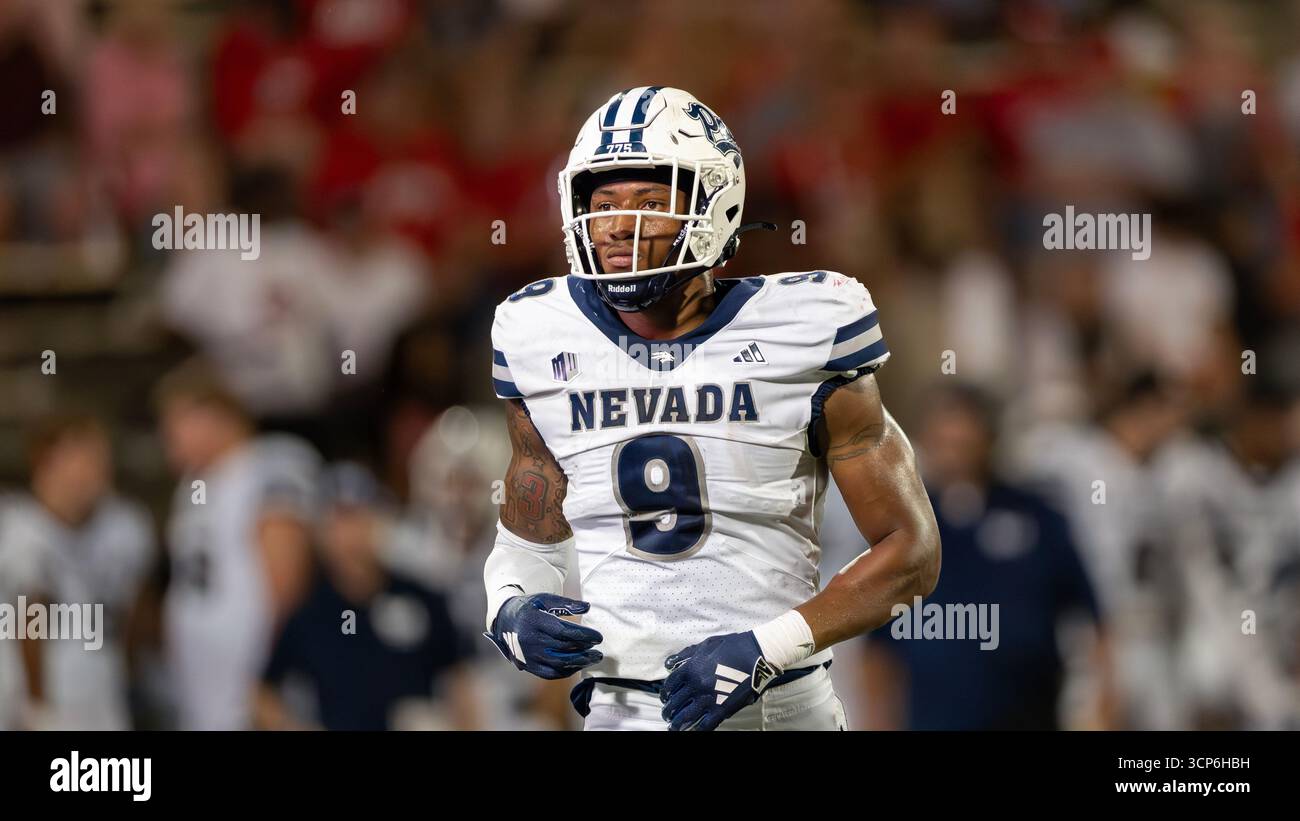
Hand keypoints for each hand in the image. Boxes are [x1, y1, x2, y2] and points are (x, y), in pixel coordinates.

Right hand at [484, 593, 603, 679]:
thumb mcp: (544, 599)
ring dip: (579, 663)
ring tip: (593, 659)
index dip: (583, 635)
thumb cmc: (529, 608)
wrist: (504, 621)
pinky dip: (566, 671)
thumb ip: (566, 603)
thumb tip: (588, 607)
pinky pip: (550, 673)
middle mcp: (530, 640)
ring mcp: (528, 655)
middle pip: (563, 648)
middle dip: (585, 650)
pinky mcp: (528, 665)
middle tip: (599, 651)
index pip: (563, 631)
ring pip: (558, 664)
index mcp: (534, 620)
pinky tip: (578, 665)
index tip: (598, 637)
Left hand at [660, 631, 781, 730]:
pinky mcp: (722, 709)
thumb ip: (686, 655)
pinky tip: (694, 730)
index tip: (666, 698)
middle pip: (675, 702)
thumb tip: (670, 664)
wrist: (755, 654)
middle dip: (669, 711)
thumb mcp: (705, 645)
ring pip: (685, 716)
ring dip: (677, 723)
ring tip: (674, 726)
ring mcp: (708, 698)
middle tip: (668, 715)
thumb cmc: (732, 646)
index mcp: (690, 669)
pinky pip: (705, 725)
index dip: (665, 694)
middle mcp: (695, 685)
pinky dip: (697, 729)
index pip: (670, 686)